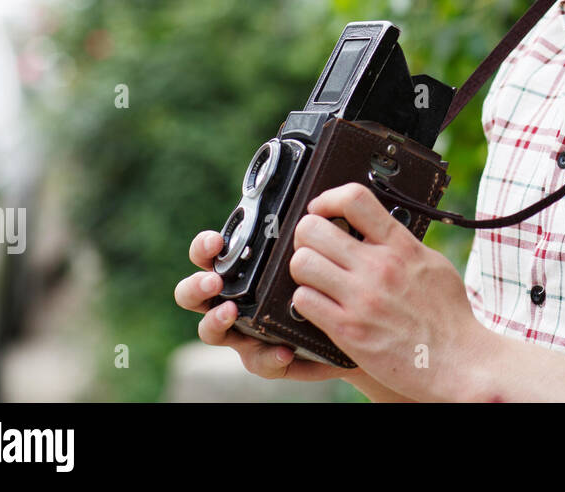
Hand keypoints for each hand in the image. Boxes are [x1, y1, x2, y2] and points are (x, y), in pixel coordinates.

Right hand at [174, 229, 413, 399]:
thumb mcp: (330, 253)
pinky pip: (259, 360)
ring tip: (230, 313)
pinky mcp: (268, 358)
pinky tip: (283, 350)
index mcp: (250, 267)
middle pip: (198, 290)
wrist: (367, 327)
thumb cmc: (341, 281)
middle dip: (196, 285)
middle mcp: (239, 298)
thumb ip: (317, 234)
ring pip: (212, 329)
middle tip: (214, 281)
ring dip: (215, 321)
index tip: (216, 240)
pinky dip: (268, 356)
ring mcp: (248, 330)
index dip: (206, 246)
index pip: (215, 252)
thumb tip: (318, 204)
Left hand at [288, 183, 487, 401]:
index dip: (328, 198)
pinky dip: (305, 301)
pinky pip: (304, 301)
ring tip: (315, 277)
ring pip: (301, 263)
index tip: (322, 209)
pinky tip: (319, 304)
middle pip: (314, 228)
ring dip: (302, 269)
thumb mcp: (433, 264)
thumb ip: (402, 244)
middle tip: (313, 247)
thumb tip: (377, 229)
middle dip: (306, 235)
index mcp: (401, 246)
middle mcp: (379, 267)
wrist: (458, 359)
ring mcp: (361, 298)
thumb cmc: (448, 316)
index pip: (354, 199)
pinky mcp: (347, 330)